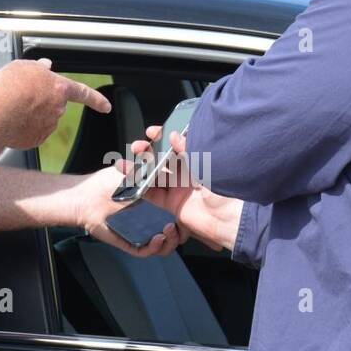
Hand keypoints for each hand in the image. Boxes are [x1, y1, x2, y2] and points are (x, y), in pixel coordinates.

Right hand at [0, 58, 110, 150]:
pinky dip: (24, 127)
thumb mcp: (22, 67)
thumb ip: (37, 67)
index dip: (96, 99)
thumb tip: (44, 66)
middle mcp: (58, 109)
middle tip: (22, 96)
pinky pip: (32, 131)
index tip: (106, 106)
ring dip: (31, 113)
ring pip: (43, 118)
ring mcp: (48, 126)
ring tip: (12, 107)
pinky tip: (13, 120)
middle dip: (42, 101)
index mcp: (59, 88)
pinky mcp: (36, 139)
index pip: (83, 93)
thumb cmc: (9, 88)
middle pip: (54, 104)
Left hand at [72, 163, 186, 257]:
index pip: (179, 211)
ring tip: (167, 231)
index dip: (187, 212)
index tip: (191, 207)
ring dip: (171, 240)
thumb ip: (155, 170)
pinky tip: (156, 239)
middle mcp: (152, 217)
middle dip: (182, 230)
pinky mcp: (131, 242)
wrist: (85, 198)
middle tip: (180, 223)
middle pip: (176, 230)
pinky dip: (154, 248)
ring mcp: (142, 231)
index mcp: (157, 202)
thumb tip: (171, 164)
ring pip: (165, 243)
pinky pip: (147, 251)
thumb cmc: (106, 183)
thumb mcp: (136, 172)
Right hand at [122, 126, 243, 251]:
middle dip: (147, 152)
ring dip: (139, 169)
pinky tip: (129, 180)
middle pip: (162, 159)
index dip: (163, 137)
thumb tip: (173, 135)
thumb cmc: (223, 188)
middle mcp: (186, 174)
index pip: (176, 145)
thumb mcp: (205, 163)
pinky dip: (140, 187)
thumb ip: (187, 149)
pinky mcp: (172, 203)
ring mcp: (178, 188)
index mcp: (196, 161)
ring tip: (123, 163)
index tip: (151, 132)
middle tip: (136, 147)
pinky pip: (153, 193)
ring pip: (154, 176)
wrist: (227, 218)